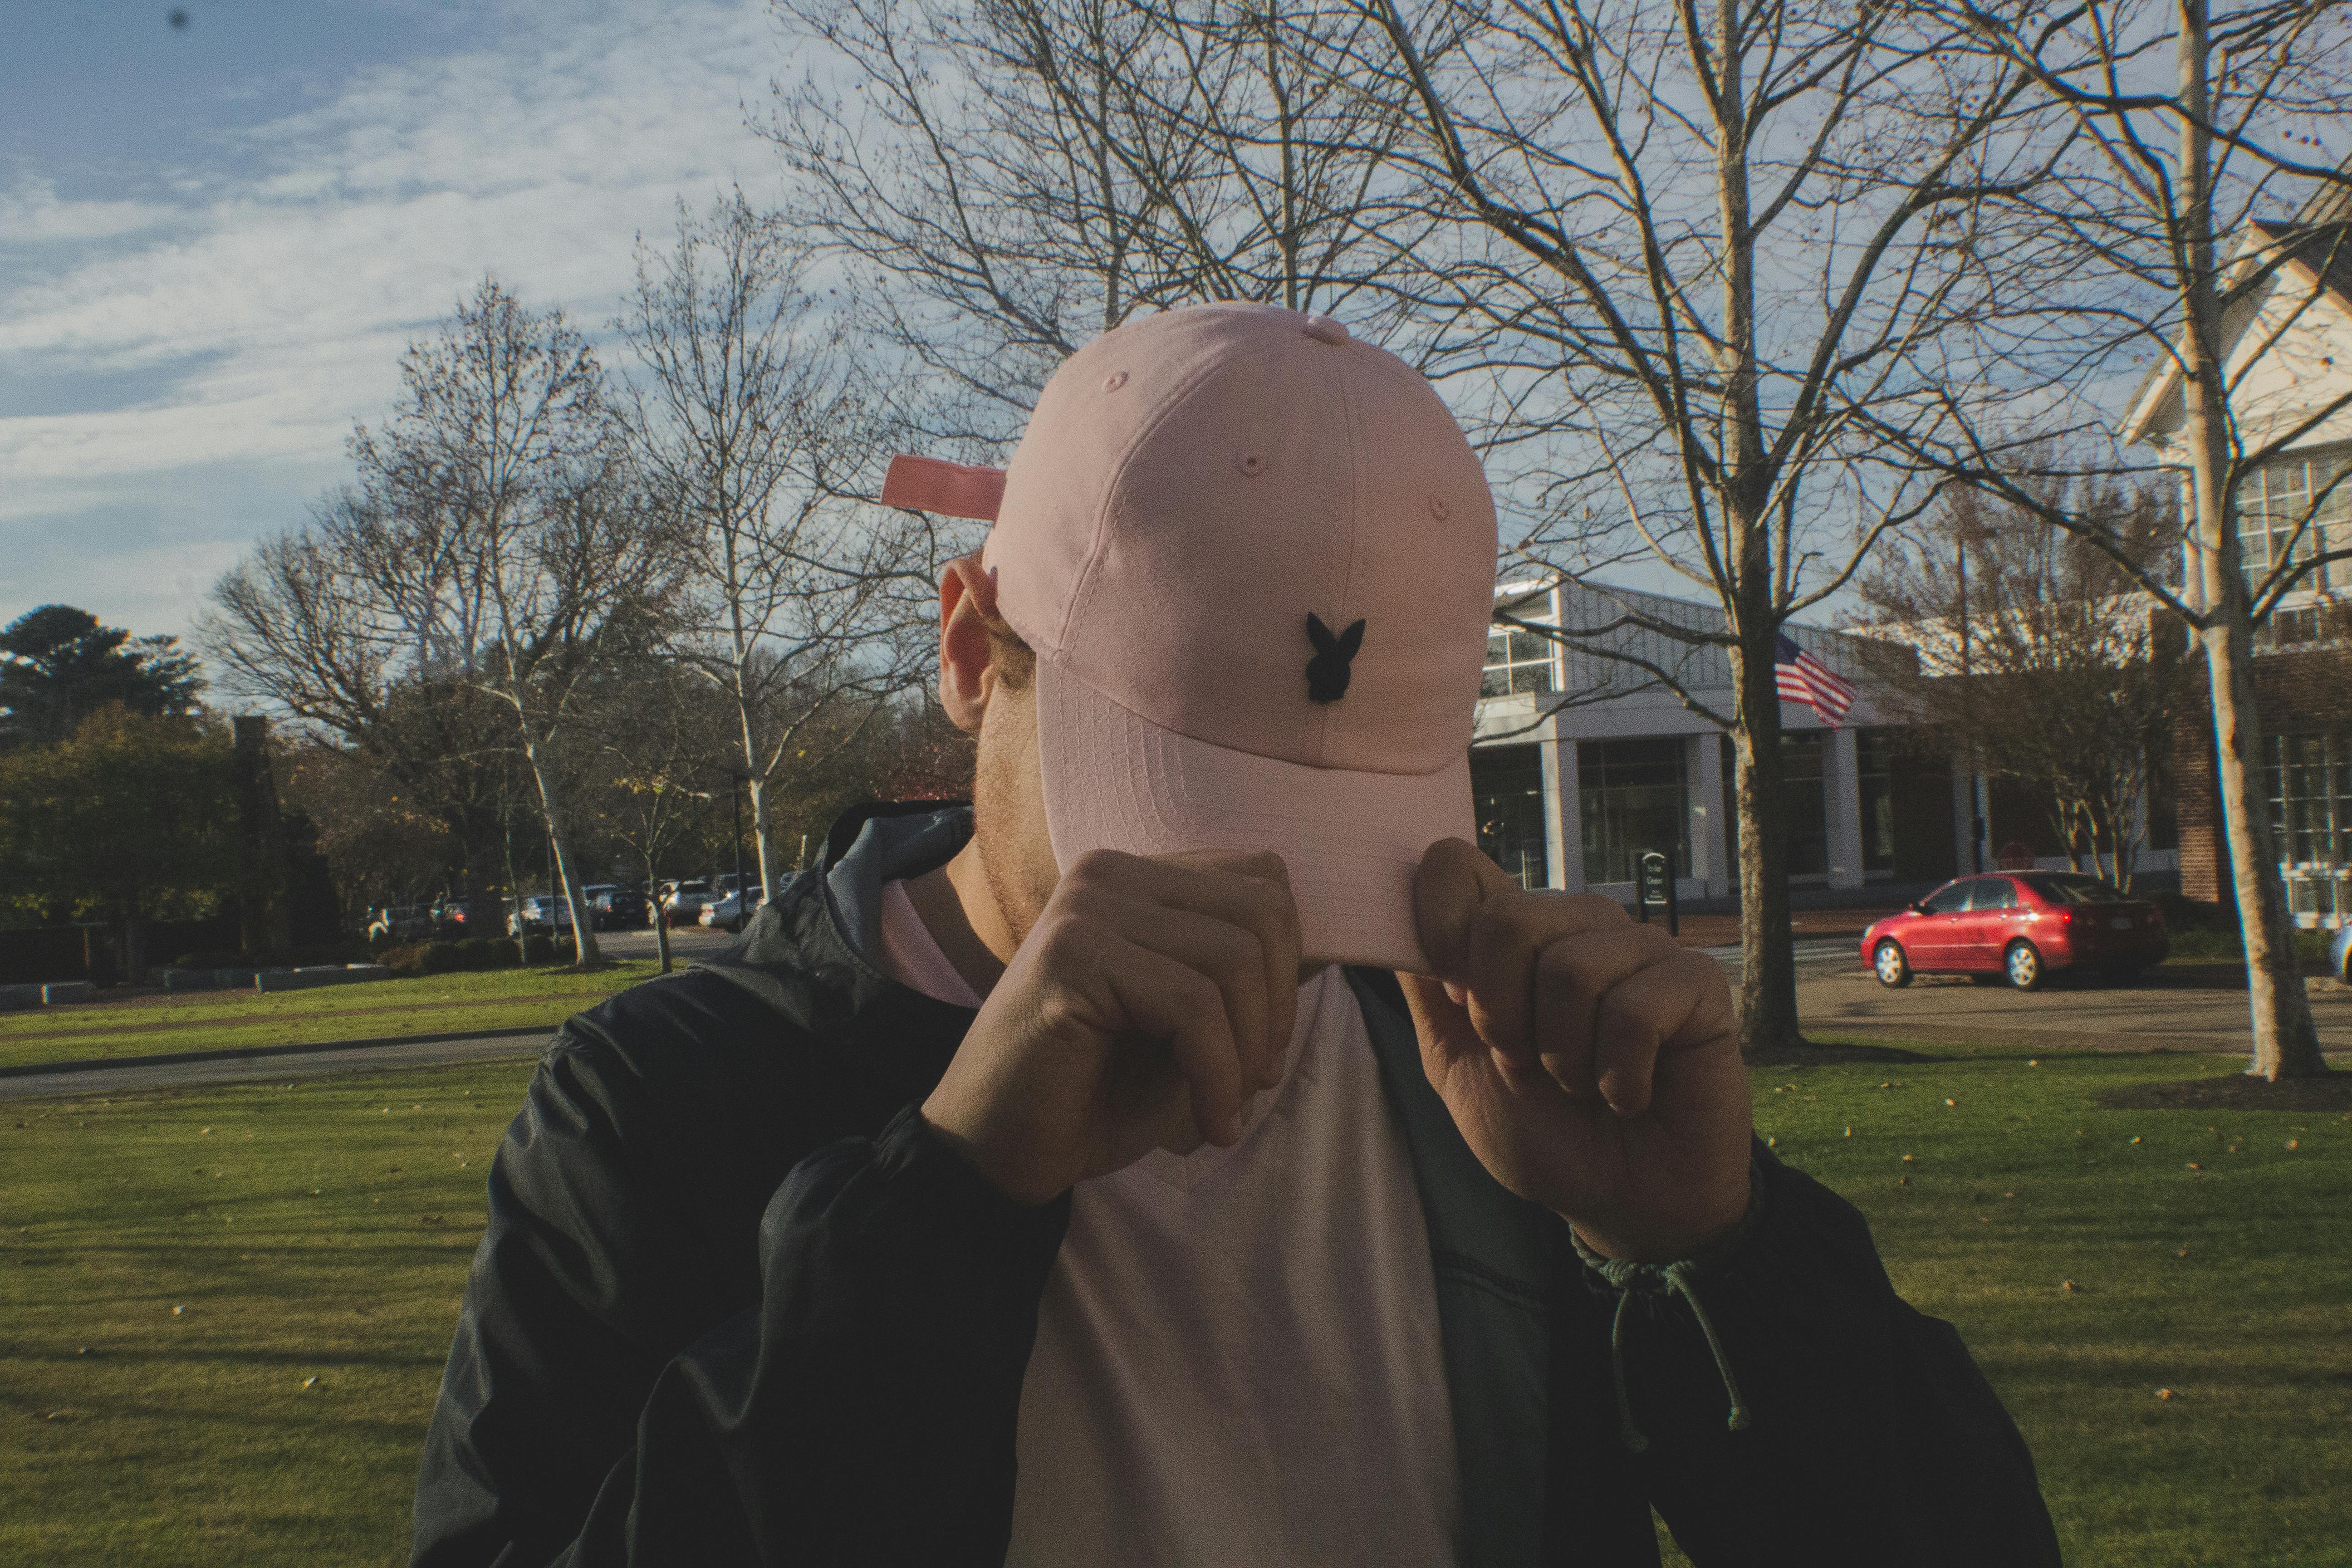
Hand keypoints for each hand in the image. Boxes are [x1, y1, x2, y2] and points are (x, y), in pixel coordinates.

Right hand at [921, 849, 1302, 1203]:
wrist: (996, 1150)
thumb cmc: (1094, 1092)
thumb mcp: (1187, 1027)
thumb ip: (1241, 980)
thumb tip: (1321, 956)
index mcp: (1136, 878)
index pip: (1262, 880)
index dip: (1289, 964)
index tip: (1264, 1046)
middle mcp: (1108, 874)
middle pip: (1261, 910)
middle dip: (1277, 1008)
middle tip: (1254, 1082)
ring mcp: (1085, 909)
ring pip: (1233, 957)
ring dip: (1248, 1051)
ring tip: (1226, 1109)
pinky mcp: (1071, 957)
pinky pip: (1192, 1005)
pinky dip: (1218, 1074)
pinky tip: (1208, 1122)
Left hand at [1400, 839, 1750, 1261]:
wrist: (1620, 1205)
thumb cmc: (1541, 1135)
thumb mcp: (1457, 1066)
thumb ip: (1425, 992)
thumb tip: (1386, 919)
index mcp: (1515, 934)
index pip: (1456, 867)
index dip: (1438, 927)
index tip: (1454, 997)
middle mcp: (1576, 925)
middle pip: (1508, 920)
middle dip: (1502, 1016)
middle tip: (1527, 1063)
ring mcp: (1640, 948)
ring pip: (1571, 969)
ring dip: (1564, 1057)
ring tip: (1583, 1085)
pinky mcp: (1696, 984)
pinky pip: (1635, 1010)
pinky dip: (1620, 1074)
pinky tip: (1630, 1096)